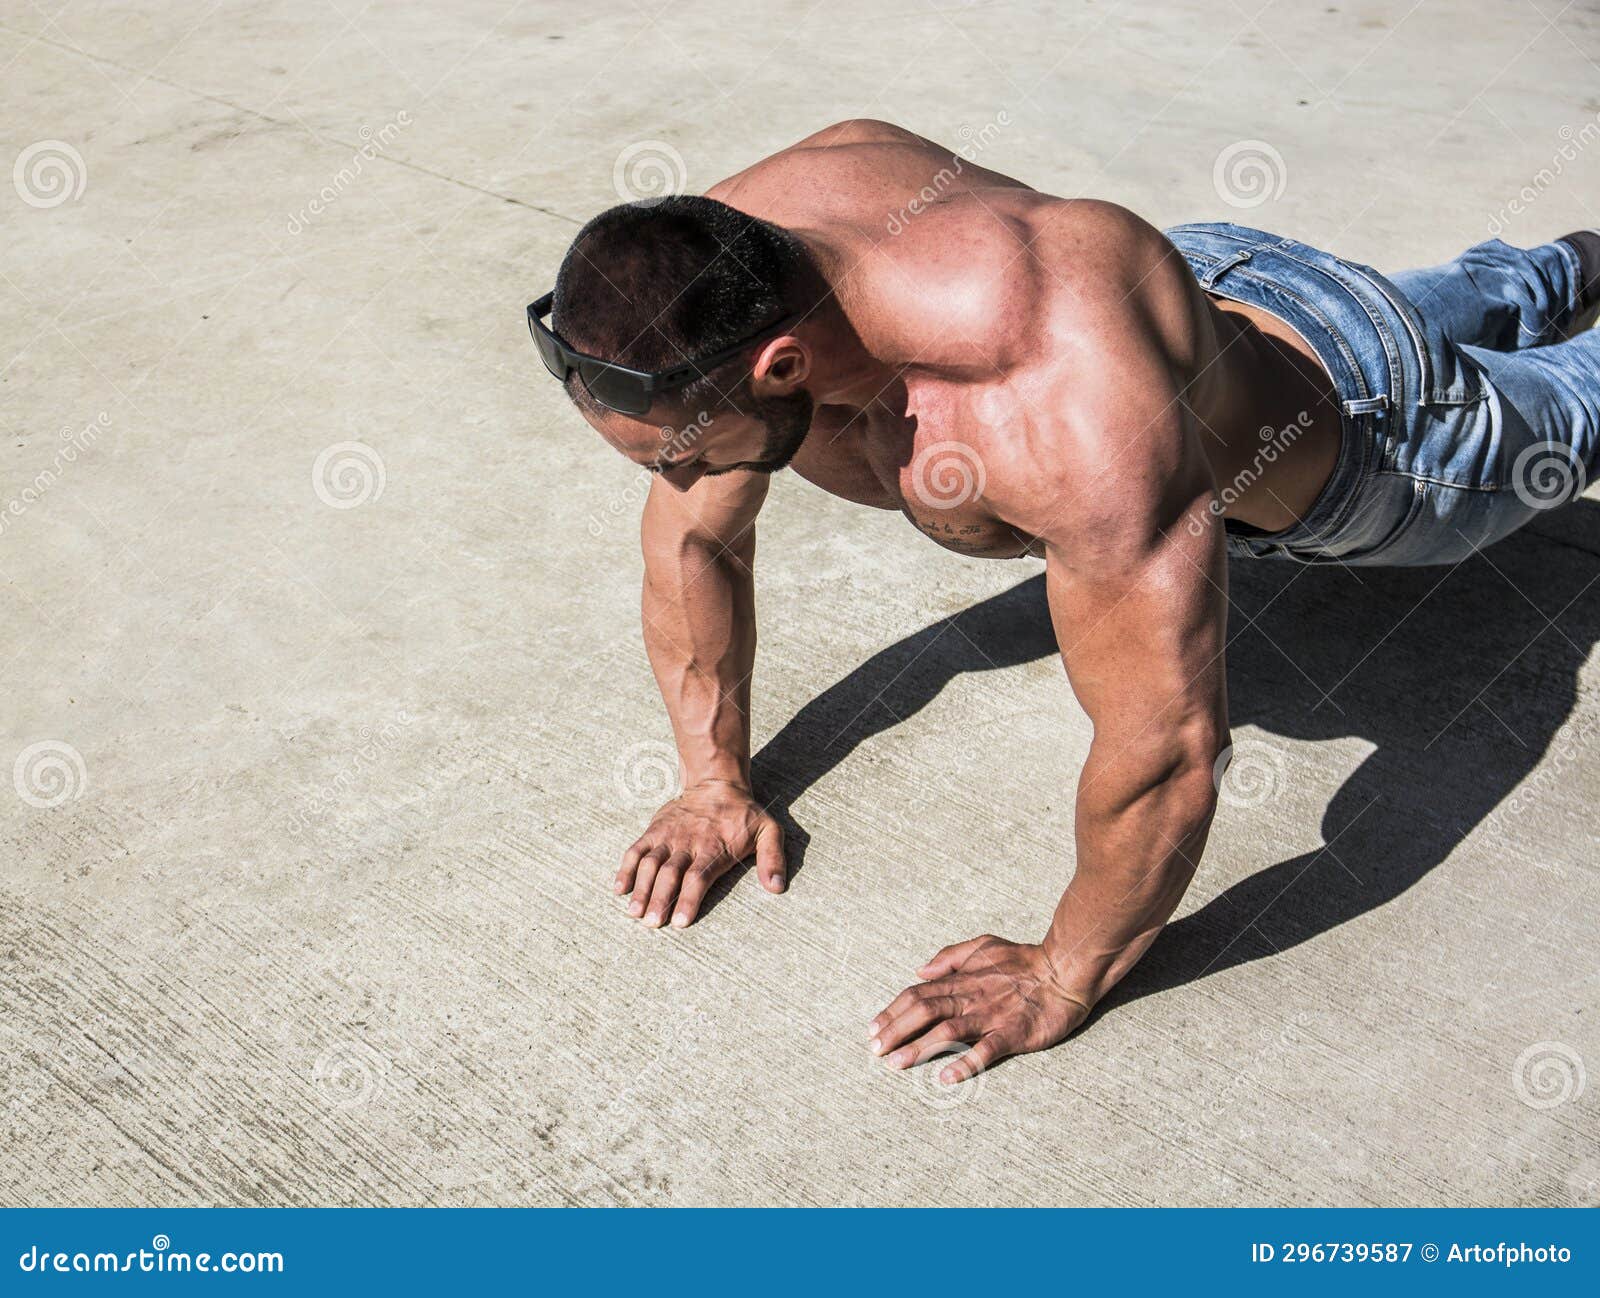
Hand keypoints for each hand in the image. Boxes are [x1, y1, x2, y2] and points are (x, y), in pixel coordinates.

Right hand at [616, 780, 785, 928]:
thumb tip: (776, 887)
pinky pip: (636, 850)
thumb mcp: (768, 830)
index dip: (689, 899)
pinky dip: (625, 869)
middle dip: (660, 899)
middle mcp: (688, 842)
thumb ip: (773, 858)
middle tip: (652, 923)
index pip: (698, 876)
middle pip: (670, 873)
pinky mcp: (655, 831)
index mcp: (713, 847)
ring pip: (650, 863)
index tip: (681, 922)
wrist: (716, 782)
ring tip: (634, 913)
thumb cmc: (743, 814)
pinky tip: (619, 889)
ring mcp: (668, 836)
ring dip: (641, 889)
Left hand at [869, 935, 1091, 1083]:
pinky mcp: (1012, 1033)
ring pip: (947, 1030)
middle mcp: (971, 997)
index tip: (873, 1028)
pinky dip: (965, 1063)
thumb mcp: (984, 946)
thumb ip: (951, 957)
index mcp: (962, 979)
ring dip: (919, 1048)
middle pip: (924, 1011)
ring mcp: (991, 1015)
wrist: (1065, 970)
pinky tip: (945, 1078)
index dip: (892, 1011)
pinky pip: (985, 1050)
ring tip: (897, 1064)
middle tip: (875, 1050)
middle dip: (896, 1031)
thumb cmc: (1024, 960)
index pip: (918, 994)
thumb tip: (920, 969)